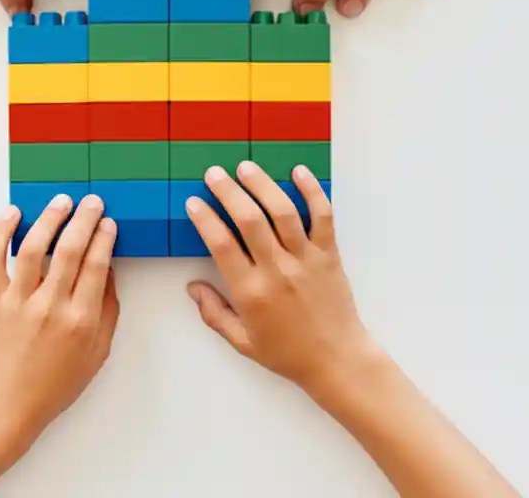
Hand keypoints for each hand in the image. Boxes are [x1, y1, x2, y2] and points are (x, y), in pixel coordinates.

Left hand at [0, 194, 118, 447]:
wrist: (7, 405)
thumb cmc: (55, 383)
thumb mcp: (97, 353)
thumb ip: (106, 311)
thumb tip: (108, 272)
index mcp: (80, 320)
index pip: (96, 265)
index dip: (104, 238)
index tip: (109, 222)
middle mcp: (50, 307)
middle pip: (69, 249)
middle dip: (84, 219)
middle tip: (92, 202)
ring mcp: (18, 302)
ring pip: (32, 247)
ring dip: (49, 218)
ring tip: (61, 201)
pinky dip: (0, 232)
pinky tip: (12, 214)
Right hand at [184, 163, 518, 496]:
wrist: (336, 360)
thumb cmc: (286, 353)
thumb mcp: (241, 340)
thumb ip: (213, 312)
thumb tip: (192, 286)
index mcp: (251, 292)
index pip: (221, 245)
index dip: (205, 219)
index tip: (194, 202)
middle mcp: (277, 270)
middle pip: (249, 219)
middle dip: (228, 191)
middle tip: (214, 173)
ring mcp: (306, 260)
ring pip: (283, 211)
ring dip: (262, 185)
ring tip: (246, 167)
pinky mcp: (329, 255)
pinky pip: (322, 216)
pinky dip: (312, 191)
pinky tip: (298, 172)